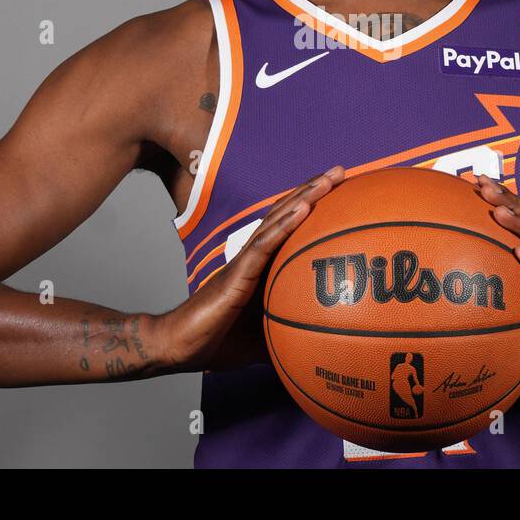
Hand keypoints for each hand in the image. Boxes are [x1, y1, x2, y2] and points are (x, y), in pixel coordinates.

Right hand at [159, 166, 344, 372]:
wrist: (178, 347)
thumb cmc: (216, 341)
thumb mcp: (265, 340)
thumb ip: (289, 336)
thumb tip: (319, 348)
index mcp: (260, 268)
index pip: (288, 228)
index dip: (310, 207)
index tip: (338, 192)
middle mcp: (253, 257)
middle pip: (285, 213)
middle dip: (313, 190)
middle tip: (341, 171)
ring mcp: (243, 262)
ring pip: (277, 220)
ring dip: (304, 197)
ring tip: (329, 179)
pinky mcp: (235, 275)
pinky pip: (263, 245)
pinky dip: (285, 225)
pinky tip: (304, 208)